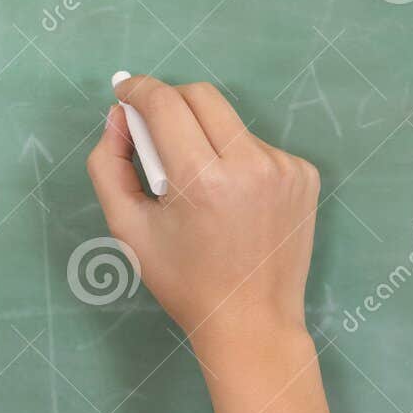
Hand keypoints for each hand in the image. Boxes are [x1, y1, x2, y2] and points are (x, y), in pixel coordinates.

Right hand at [87, 74, 319, 351]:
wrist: (251, 321)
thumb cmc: (184, 282)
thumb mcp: (129, 230)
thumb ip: (109, 167)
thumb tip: (117, 119)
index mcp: (202, 180)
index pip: (165, 103)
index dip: (138, 90)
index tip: (123, 92)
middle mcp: (249, 164)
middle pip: (201, 96)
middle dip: (170, 101)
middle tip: (153, 128)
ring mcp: (284, 167)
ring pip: (229, 123)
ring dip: (205, 136)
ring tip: (198, 184)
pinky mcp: (304, 174)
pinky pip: (257, 146)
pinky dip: (236, 159)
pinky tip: (231, 199)